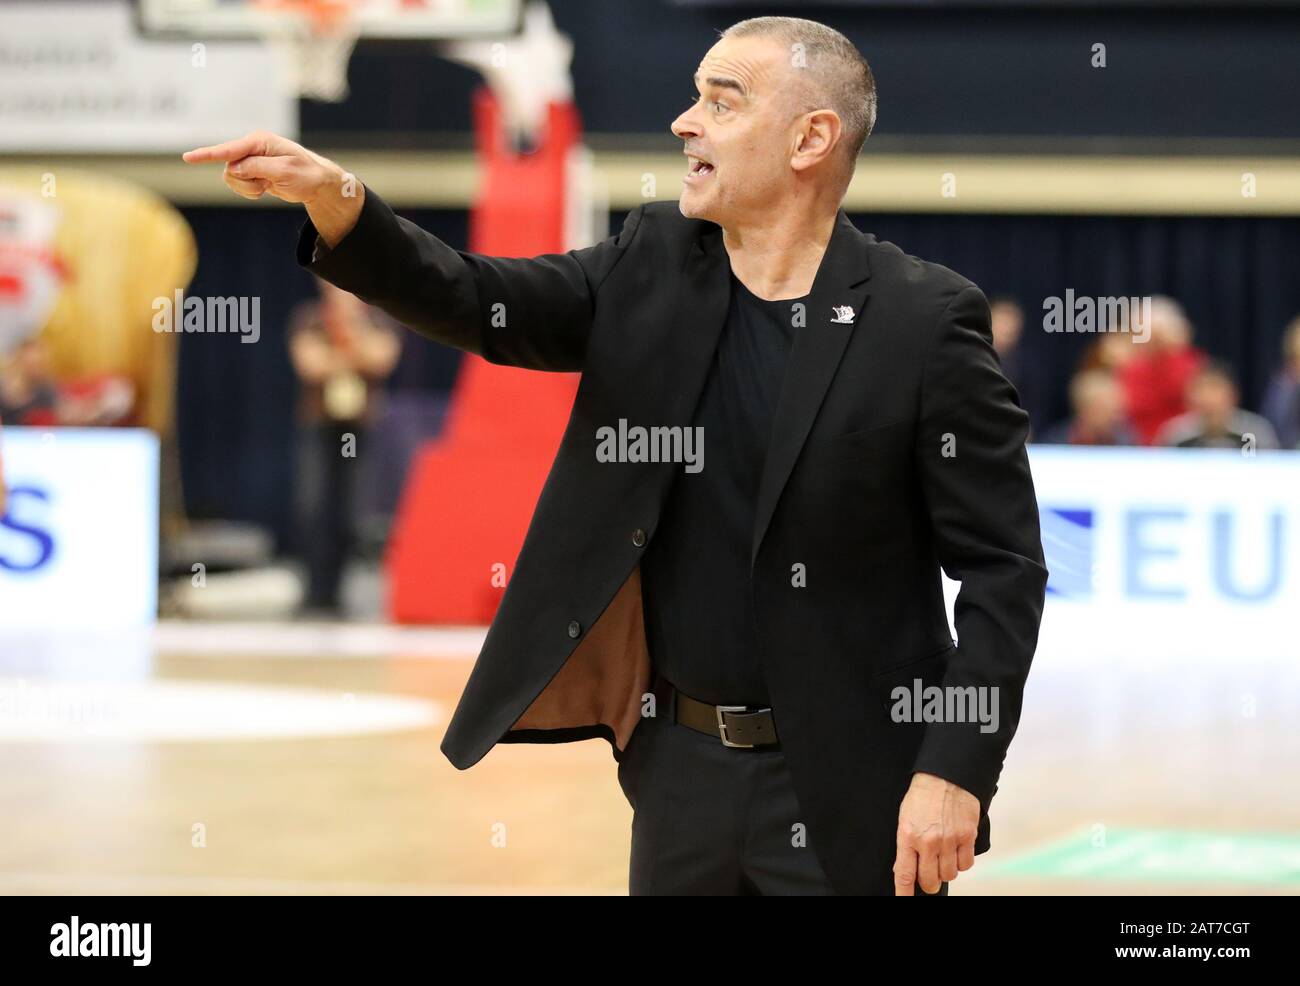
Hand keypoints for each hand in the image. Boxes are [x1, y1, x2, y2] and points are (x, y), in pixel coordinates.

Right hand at [182, 130, 363, 246]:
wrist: (317, 183)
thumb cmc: (306, 173)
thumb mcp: (285, 171)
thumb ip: (258, 168)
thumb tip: (234, 167)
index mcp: (259, 141)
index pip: (229, 149)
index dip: (207, 154)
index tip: (188, 158)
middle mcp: (251, 148)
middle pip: (229, 168)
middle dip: (245, 182)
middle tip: (266, 184)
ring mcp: (249, 160)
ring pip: (231, 179)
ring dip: (248, 189)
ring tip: (267, 186)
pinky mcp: (250, 172)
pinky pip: (238, 185)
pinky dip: (250, 192)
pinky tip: (265, 188)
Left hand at [893, 771, 979, 894]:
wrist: (946, 776)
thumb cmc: (923, 795)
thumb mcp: (904, 818)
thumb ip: (905, 844)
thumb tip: (903, 869)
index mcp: (908, 835)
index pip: (904, 873)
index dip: (903, 892)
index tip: (903, 899)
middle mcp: (929, 841)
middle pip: (930, 880)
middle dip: (928, 883)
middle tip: (928, 876)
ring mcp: (950, 840)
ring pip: (950, 875)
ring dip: (946, 872)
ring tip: (943, 858)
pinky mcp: (968, 837)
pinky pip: (966, 864)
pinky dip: (962, 863)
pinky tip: (957, 852)